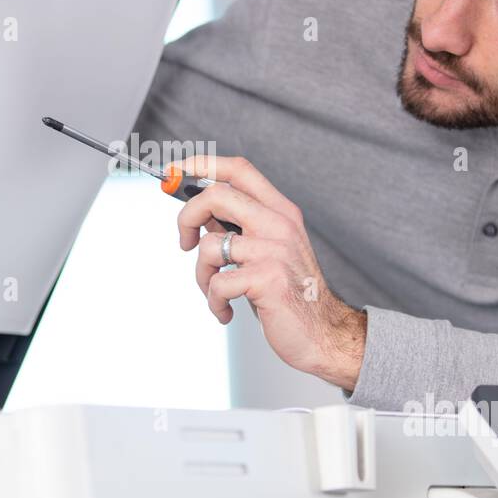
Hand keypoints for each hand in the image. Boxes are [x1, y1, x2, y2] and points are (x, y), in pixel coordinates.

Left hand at [164, 155, 367, 390]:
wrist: (323, 332)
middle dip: (187, 217)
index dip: (201, 165)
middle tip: (184, 242)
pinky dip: (214, 302)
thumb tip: (198, 213)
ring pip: (210, 246)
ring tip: (215, 292)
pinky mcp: (268, 279)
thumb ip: (240, 227)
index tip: (174, 171)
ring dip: (201, 275)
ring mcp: (275, 250)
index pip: (238, 170)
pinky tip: (226, 311)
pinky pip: (218, 283)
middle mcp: (279, 224)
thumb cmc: (290, 292)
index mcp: (280, 211)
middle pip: (217, 196)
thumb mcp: (269, 249)